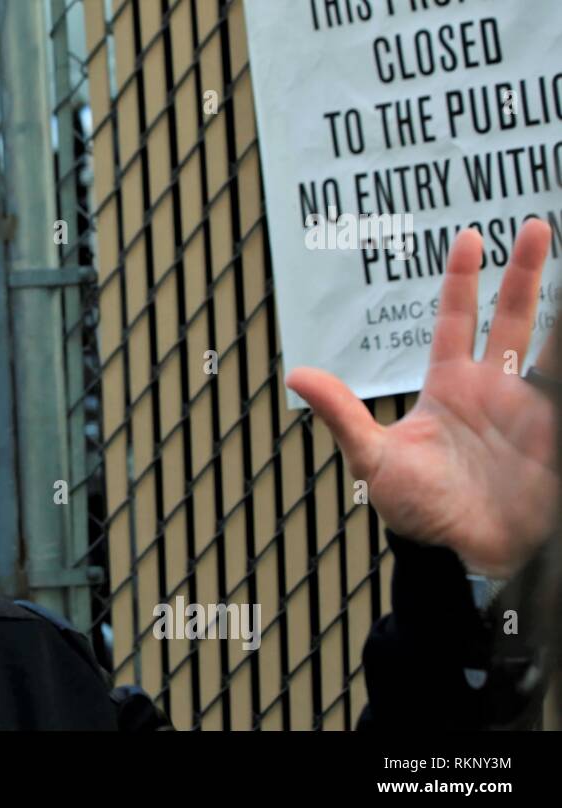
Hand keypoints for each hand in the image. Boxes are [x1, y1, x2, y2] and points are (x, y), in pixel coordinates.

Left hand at [287, 219, 557, 578]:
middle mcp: (494, 390)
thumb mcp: (374, 460)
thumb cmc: (415, 512)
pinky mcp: (556, 436)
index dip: (463, 280)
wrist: (460, 558)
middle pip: (513, 317)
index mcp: (450, 388)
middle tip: (535, 225)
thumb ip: (343, 415)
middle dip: (525, 271)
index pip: (457, 320)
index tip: (469, 237)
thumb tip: (296, 373)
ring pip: (553, 346)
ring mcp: (530, 412)